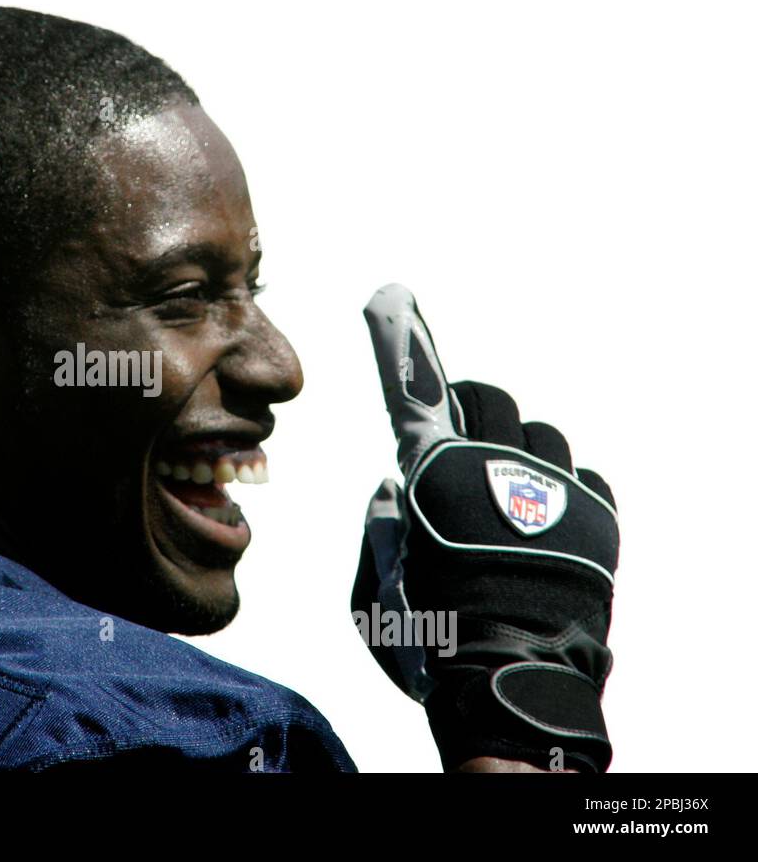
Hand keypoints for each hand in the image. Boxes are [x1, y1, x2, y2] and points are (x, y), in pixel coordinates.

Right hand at [353, 283, 619, 771]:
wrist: (512, 679)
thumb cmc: (432, 633)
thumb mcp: (378, 583)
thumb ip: (382, 525)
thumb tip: (399, 489)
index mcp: (437, 476)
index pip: (414, 393)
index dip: (399, 341)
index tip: (391, 296)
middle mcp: (498, 466)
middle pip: (488, 399)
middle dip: (469, 412)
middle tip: (459, 453)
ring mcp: (552, 488)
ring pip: (539, 435)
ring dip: (515, 456)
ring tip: (504, 509)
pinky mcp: (597, 515)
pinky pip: (579, 477)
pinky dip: (555, 492)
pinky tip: (540, 532)